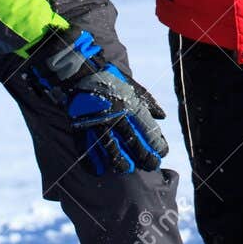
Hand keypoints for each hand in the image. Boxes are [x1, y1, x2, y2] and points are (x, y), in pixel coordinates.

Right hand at [32, 30, 168, 173]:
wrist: (80, 72)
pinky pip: (86, 148)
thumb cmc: (109, 79)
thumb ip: (148, 102)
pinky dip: (91, 162)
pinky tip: (98, 171)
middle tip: (150, 166)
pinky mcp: (81, 127)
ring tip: (126, 169)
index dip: (157, 144)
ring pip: (111, 149)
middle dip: (144, 157)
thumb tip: (162, 117)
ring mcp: (97, 123)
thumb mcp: (133, 87)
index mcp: (130, 105)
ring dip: (120, 162)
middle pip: (133, 143)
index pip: (148, 130)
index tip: (162, 153)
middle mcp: (116, 116)